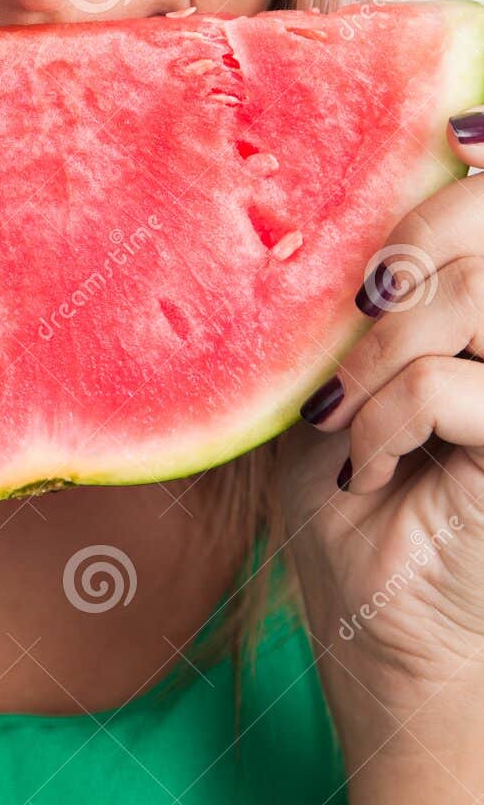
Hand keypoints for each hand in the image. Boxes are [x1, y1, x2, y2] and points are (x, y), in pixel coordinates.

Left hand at [276, 110, 483, 762]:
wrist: (392, 664)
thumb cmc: (361, 533)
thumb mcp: (336, 401)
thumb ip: (353, 317)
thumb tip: (337, 223)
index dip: (478, 164)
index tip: (440, 140)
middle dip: (420, 241)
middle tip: (364, 301)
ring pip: (483, 297)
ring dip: (391, 339)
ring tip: (345, 409)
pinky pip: (454, 388)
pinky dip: (390, 417)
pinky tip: (366, 467)